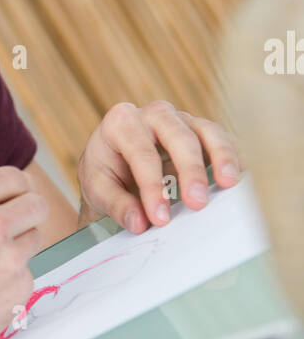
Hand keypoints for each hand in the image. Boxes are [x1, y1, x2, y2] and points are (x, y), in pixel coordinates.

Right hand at [0, 166, 47, 338]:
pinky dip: (7, 282)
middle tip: (12, 227)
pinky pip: (25, 276)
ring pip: (34, 240)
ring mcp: (9, 260)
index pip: (17, 178)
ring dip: (15, 248)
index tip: (17, 198)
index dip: (18, 189)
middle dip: (28, 213)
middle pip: (37, 206)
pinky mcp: (19, 290)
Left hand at [77, 101, 243, 234]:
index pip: (141, 153)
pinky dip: (233, 156)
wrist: (116, 164)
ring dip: (221, 156)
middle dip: (189, 169)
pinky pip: (223, 139)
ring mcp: (182, 120)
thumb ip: (117, 205)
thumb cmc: (106, 173)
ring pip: (206, 131)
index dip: (152, 186)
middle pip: (178, 135)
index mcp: (121, 123)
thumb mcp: (98, 190)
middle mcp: (154, 114)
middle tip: (198, 203)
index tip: (160, 218)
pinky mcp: (202, 131)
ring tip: (229, 184)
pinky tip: (239, 178)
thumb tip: (139, 223)